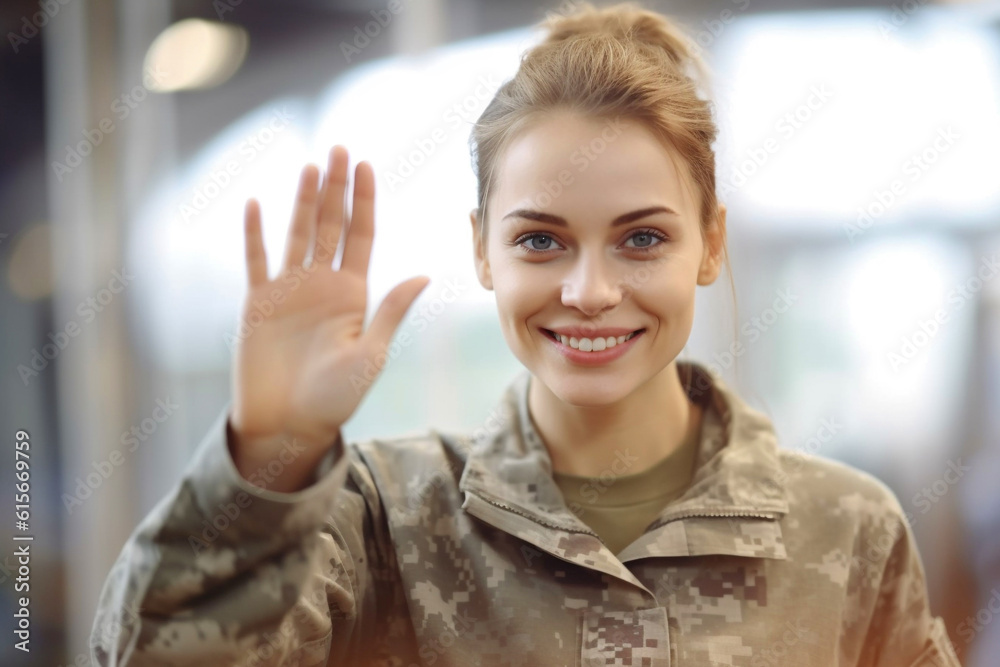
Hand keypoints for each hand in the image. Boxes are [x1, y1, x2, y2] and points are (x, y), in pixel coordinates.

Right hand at [229, 145, 429, 487]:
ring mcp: (288, 290)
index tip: (366, 166)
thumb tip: (424, 275)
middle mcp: (322, 284)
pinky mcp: (257, 303)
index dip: (363, 201)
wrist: (288, 425)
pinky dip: (255, 234)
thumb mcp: (370, 355)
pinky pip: (255, 260)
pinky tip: (256, 204)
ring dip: (302, 200)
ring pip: (297, 234)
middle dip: (336, 188)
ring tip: (310, 166)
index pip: (360, 235)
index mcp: (352, 293)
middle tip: (340, 148)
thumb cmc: (334, 398)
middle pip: (330, 224)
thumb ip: (391, 312)